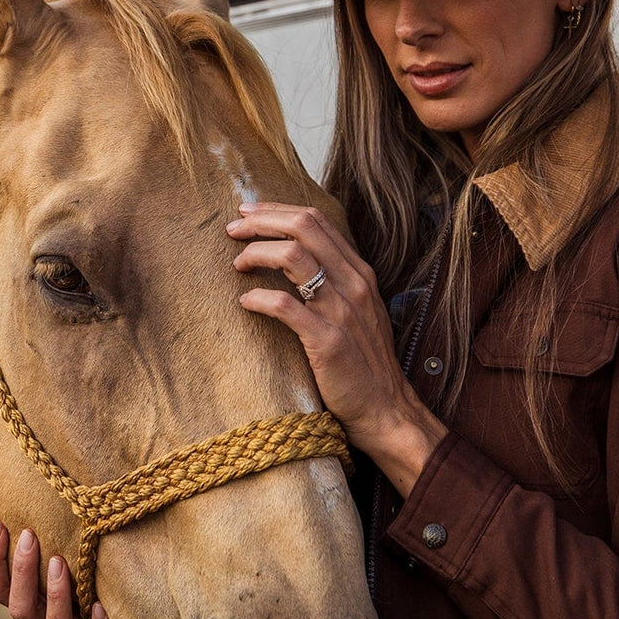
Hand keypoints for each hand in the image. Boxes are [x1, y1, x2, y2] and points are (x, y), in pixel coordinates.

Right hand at [0, 522, 140, 618]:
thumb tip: (62, 494)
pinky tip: (102, 609)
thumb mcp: (89, 568)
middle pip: (22, 611)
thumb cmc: (115, 594)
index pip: (2, 591)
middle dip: (22, 572)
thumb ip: (71, 543)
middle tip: (30, 536)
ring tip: (60, 563)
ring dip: (55, 598)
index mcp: (42, 609)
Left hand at [226, 202, 446, 495]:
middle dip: (262, 222)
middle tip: (233, 230)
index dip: (278, 210)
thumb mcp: (358, 311)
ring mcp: (342, 311)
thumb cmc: (364, 362)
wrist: (385, 408)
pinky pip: (285, 306)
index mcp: (359, 272)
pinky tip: (246, 302)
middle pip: (303, 228)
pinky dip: (258, 298)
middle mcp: (354, 284)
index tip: (248, 214)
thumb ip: (334, 282)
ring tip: (238, 264)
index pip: (316, 220)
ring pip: (293, 256)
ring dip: (257, 252)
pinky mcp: (327, 341)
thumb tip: (296, 257)